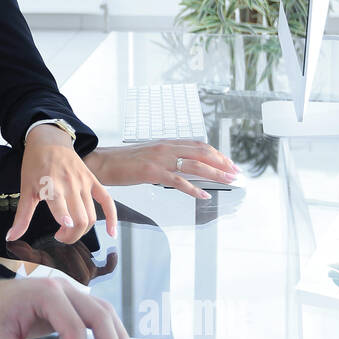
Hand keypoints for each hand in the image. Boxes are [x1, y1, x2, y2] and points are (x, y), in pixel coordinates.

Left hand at [9, 124, 117, 244]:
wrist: (49, 140)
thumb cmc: (35, 164)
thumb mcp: (26, 190)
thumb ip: (22, 216)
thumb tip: (11, 237)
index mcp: (52, 186)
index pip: (63, 210)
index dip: (66, 225)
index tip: (60, 233)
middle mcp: (70, 185)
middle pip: (80, 220)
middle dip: (71, 235)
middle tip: (60, 236)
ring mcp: (84, 183)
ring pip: (92, 215)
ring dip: (82, 230)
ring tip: (69, 230)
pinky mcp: (93, 180)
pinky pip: (107, 201)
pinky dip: (112, 218)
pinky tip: (111, 233)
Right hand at [84, 141, 236, 199]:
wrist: (102, 163)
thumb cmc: (123, 163)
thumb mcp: (149, 156)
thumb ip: (166, 159)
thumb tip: (183, 169)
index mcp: (166, 143)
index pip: (198, 145)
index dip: (217, 154)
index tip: (229, 163)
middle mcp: (165, 148)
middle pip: (202, 153)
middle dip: (222, 163)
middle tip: (235, 172)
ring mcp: (159, 159)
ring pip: (194, 165)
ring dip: (215, 174)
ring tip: (228, 181)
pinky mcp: (151, 172)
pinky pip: (178, 181)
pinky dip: (193, 188)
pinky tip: (204, 194)